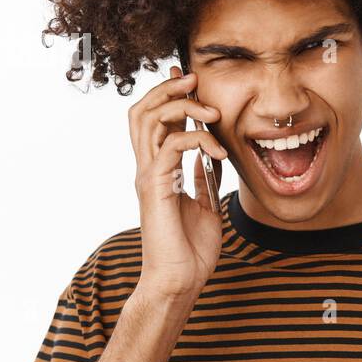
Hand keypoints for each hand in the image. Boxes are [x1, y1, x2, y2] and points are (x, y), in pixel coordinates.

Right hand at [128, 66, 227, 300]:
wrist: (180, 282)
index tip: (190, 79)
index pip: (154, 120)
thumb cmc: (191, 250)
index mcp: (159, 171)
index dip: (168, 95)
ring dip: (182, 106)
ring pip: (149, 120)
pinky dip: (198, 139)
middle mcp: (148, 169)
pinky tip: (219, 152)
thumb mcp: (205, 205)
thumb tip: (210, 160)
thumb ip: (203, 180)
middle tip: (194, 79)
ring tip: (211, 110)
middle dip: (167, 88)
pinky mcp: (156, 188)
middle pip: (142, 111)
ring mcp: (148, 177)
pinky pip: (172, 146)